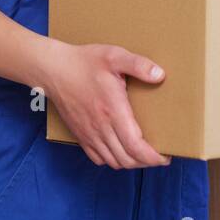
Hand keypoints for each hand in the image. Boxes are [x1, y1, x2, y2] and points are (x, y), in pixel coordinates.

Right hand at [41, 40, 170, 168]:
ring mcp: (89, 134)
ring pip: (114, 162)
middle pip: (127, 159)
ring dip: (131, 163)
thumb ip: (139, 65)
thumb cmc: (84, 62)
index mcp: (113, 110)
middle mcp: (101, 127)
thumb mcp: (114, 56)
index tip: (165, 155)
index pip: (135, 147)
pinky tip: (120, 151)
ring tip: (143, 154)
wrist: (53, 70)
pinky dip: (113, 160)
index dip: (153, 157)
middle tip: (160, 154)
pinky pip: (98, 158)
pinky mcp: (80, 135)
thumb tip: (160, 75)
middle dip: (147, 162)